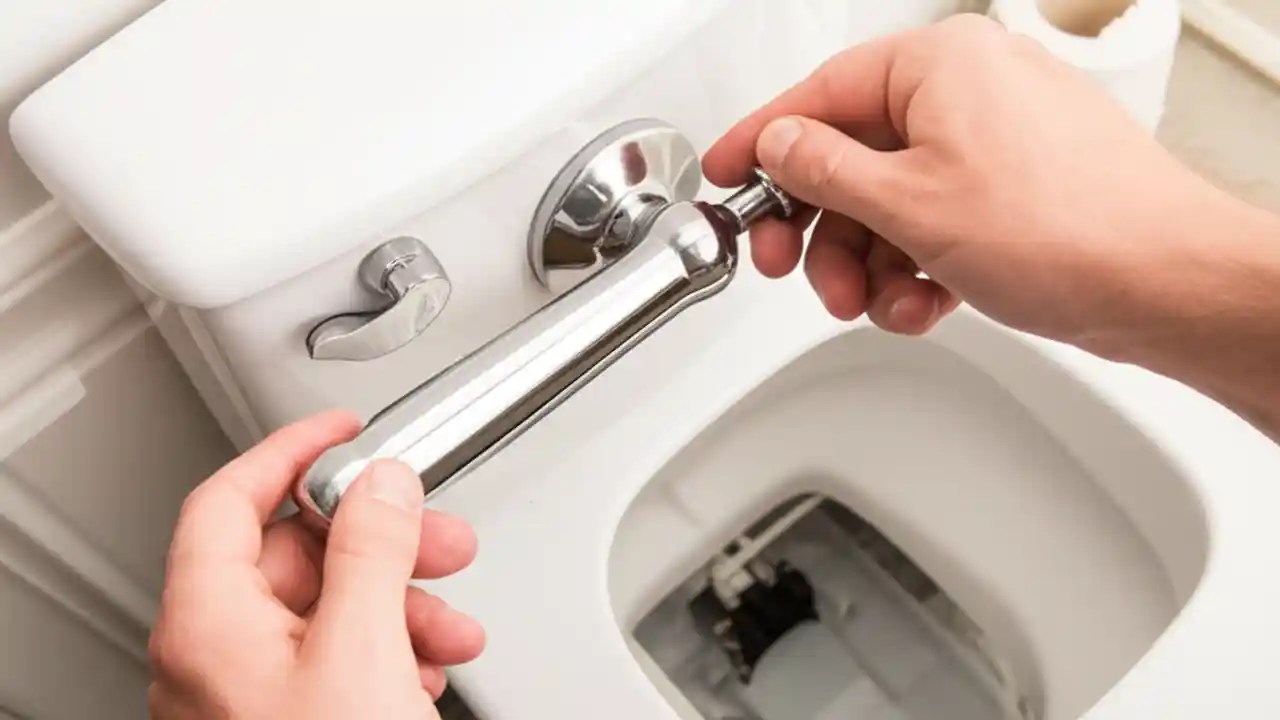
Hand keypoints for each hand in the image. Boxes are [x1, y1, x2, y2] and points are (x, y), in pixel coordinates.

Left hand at [148, 411, 484, 718]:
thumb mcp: (362, 649)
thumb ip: (370, 553)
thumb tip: (379, 485)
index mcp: (205, 626)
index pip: (229, 498)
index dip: (292, 452)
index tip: (342, 433)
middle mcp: (209, 659)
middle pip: (294, 557)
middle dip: (382, 545)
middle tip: (437, 540)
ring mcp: (240, 696)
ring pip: (323, 612)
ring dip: (399, 607)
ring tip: (450, 628)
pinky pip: (329, 662)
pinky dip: (384, 652)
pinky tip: (425, 666)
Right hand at [703, 14, 1227, 348]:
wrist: (1166, 284)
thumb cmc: (1067, 229)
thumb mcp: (907, 202)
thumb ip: (823, 171)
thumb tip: (778, 146)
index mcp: (939, 64)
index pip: (819, 94)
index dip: (760, 143)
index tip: (724, 178)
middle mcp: (967, 91)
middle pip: (851, 157)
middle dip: (824, 231)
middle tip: (798, 270)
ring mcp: (992, 142)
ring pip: (888, 201)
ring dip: (869, 263)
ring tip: (877, 301)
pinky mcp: (1011, 191)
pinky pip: (932, 222)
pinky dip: (915, 268)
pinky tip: (922, 302)